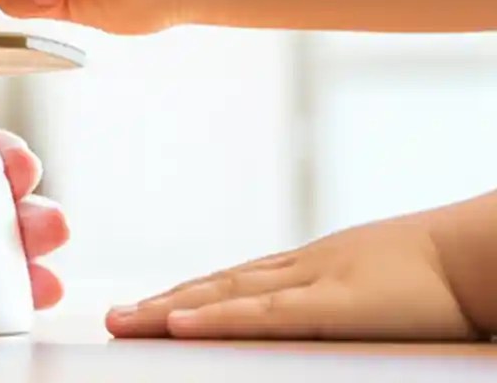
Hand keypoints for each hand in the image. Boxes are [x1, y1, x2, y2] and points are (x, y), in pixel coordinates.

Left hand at [105, 214, 478, 339]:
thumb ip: (348, 301)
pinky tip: (175, 323)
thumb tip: (337, 317)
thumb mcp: (385, 287)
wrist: (484, 252)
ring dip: (168, 310)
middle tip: (116, 318)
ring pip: (224, 297)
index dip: (192, 295)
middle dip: (163, 304)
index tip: (153, 307)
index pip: (239, 281)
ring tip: (123, 322)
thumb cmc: (448, 273)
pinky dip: (214, 318)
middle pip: (218, 286)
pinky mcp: (332, 305)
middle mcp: (303, 268)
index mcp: (316, 266)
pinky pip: (261, 314)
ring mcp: (313, 283)